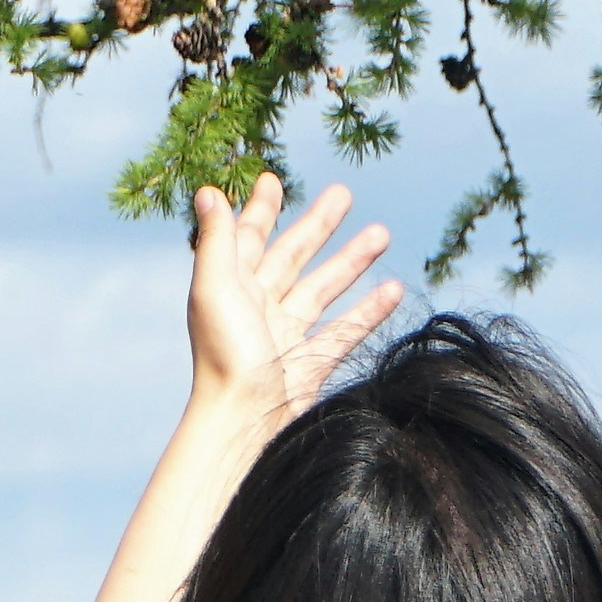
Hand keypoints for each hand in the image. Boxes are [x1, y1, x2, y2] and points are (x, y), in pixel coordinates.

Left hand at [187, 172, 402, 432]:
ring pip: (323, 288)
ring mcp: (286, 336)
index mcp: (231, 287)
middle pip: (291, 256)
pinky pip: (345, 330)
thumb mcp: (215, 287)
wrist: (243, 422)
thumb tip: (209, 190)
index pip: (248, 238)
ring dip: (351, 261)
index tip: (273, 179)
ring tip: (382, 233)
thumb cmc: (224, 355)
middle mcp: (257, 307)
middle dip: (316, 225)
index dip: (260, 209)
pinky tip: (393, 289)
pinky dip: (369, 309)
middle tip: (343, 194)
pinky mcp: (311, 364)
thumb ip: (216, 239)